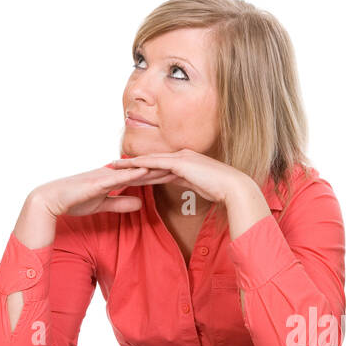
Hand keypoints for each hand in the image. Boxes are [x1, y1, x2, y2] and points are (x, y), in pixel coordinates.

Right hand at [31, 160, 177, 217]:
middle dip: (162, 169)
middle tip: (183, 167)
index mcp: (114, 179)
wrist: (51, 199)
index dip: (160, 175)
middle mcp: (112, 173)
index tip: (178, 174)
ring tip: (172, 166)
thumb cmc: (74, 200)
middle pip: (142, 170)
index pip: (142, 176)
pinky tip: (145, 170)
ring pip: (134, 171)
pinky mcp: (97, 181)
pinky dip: (132, 174)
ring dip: (152, 169)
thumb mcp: (104, 205)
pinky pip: (118, 177)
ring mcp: (105, 175)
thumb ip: (121, 203)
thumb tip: (139, 203)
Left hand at [113, 149, 256, 205]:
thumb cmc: (220, 189)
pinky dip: (141, 164)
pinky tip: (128, 167)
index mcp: (186, 160)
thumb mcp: (198, 185)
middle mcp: (181, 155)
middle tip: (113, 164)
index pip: (160, 163)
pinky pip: (156, 163)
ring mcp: (180, 157)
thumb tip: (175, 182)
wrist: (232, 186)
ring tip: (113, 165)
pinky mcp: (180, 163)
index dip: (143, 166)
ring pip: (150, 160)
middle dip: (132, 162)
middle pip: (151, 159)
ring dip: (131, 162)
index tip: (129, 169)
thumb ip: (186, 181)